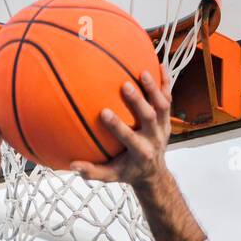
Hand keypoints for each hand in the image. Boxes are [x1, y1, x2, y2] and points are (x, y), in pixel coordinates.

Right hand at [70, 65, 171, 191]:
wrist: (153, 172)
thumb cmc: (128, 171)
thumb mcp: (111, 176)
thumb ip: (93, 172)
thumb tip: (73, 165)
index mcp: (140, 152)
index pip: (129, 137)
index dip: (118, 126)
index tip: (104, 112)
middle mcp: (154, 138)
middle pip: (149, 117)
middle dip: (138, 102)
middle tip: (125, 85)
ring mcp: (163, 126)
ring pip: (162, 106)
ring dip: (154, 89)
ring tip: (143, 72)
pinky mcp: (167, 118)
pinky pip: (168, 97)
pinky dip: (165, 82)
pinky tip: (160, 64)